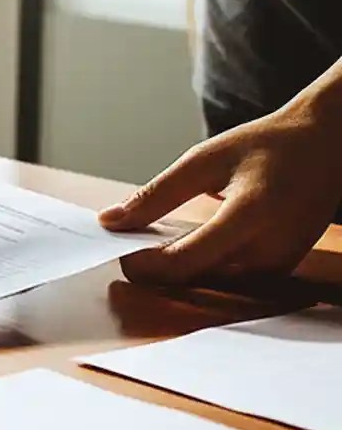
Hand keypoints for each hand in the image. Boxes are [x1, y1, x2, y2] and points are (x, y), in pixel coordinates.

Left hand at [99, 101, 341, 283]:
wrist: (326, 144)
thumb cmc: (266, 145)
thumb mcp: (204, 160)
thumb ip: (156, 194)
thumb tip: (110, 221)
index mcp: (251, 213)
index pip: (187, 260)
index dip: (146, 265)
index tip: (121, 253)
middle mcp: (270, 248)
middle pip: (196, 278)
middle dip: (157, 270)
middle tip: (129, 249)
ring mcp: (280, 264)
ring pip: (211, 285)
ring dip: (178, 272)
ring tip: (153, 247)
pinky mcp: (281, 269)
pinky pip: (231, 280)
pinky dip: (203, 268)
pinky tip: (186, 247)